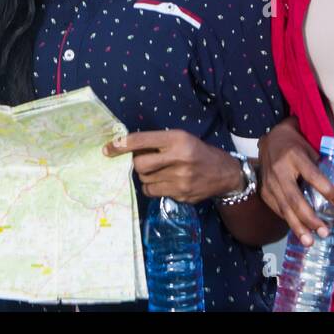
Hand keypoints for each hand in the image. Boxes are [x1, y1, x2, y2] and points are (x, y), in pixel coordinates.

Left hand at [103, 129, 241, 203]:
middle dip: (136, 164)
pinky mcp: (180, 195)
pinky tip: (163, 182)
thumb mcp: (182, 139)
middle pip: (140, 164)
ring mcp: (180, 180)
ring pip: (144, 180)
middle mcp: (179, 159)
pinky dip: (152, 187)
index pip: (142, 140)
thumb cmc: (198, 151)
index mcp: (178, 140)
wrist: (224, 173)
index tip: (108, 149)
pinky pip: (153, 192)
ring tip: (158, 171)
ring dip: (145, 175)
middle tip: (142, 161)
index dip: (122, 145)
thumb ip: (158, 143)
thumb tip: (127, 148)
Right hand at [258, 116, 333, 246]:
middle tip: (324, 232)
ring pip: (284, 208)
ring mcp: (269, 183)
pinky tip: (300, 231)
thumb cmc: (294, 143)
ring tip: (310, 242)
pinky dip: (290, 221)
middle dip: (310, 218)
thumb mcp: (308, 148)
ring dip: (298, 227)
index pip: (312, 175)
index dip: (326, 189)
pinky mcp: (264, 192)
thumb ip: (319, 166)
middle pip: (295, 198)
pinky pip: (279, 210)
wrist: (268, 139)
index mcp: (294, 156)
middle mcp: (279, 170)